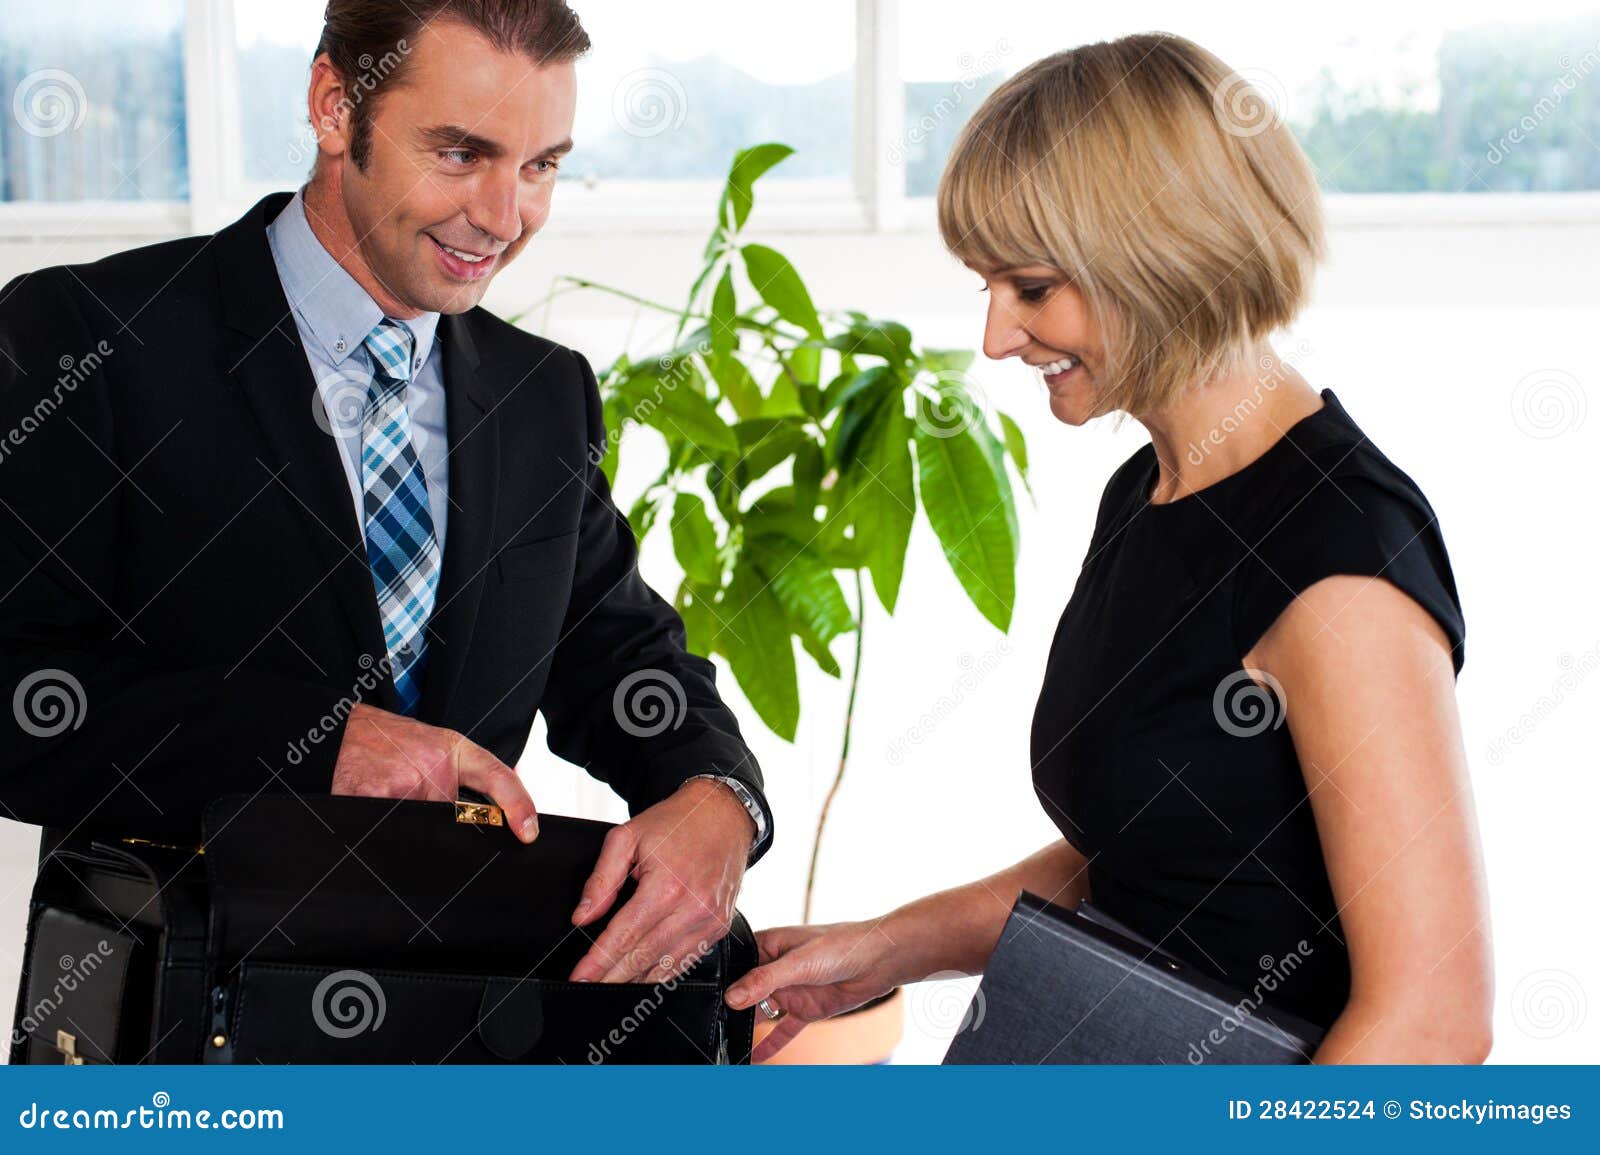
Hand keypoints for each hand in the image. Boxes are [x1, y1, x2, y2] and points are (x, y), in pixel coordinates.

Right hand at [330, 702, 539, 842]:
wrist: (343, 729)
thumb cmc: (392, 742)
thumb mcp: (437, 748)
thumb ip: (463, 780)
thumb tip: (496, 822)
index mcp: (452, 752)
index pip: (498, 777)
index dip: (519, 805)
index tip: (529, 832)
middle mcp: (433, 765)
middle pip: (451, 821)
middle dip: (439, 824)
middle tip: (411, 797)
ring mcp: (402, 782)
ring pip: (419, 830)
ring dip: (407, 825)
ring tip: (388, 795)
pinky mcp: (369, 796)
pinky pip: (386, 829)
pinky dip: (379, 826)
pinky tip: (370, 800)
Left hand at [567, 778, 754, 983]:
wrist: (723, 814)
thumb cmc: (677, 822)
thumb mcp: (627, 837)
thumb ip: (602, 879)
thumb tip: (583, 917)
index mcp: (667, 886)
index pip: (624, 936)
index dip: (598, 962)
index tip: (579, 976)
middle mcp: (693, 908)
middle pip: (643, 957)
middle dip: (611, 977)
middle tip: (588, 988)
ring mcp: (710, 921)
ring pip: (666, 966)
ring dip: (636, 981)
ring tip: (611, 986)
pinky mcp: (720, 927)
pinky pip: (687, 960)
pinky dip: (663, 972)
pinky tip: (644, 976)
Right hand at [724, 920, 900, 1061]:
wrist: (879, 960)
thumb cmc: (840, 945)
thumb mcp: (798, 962)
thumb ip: (765, 981)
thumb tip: (733, 998)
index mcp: (769, 945)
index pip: (737, 965)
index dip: (722, 981)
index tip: (703, 999)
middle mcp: (776, 968)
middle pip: (746, 992)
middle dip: (731, 1008)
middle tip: (712, 1027)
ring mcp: (790, 990)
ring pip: (762, 1013)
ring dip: (748, 1027)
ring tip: (727, 1044)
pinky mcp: (805, 1008)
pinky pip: (784, 1029)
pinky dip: (771, 1044)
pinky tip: (756, 1058)